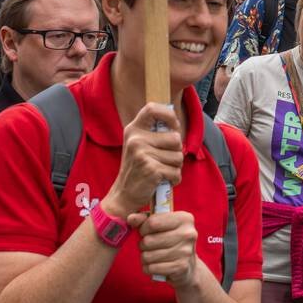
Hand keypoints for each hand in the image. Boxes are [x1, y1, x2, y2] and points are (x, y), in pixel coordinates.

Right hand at [103, 103, 182, 217]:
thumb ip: (153, 133)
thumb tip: (176, 124)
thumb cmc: (137, 168)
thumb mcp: (138, 145)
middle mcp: (136, 139)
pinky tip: (162, 180)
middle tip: (164, 160)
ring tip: (161, 171)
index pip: (152, 108)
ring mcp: (142, 154)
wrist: (123, 194)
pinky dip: (174, 179)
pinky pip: (176, 172)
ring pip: (179, 156)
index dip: (169, 115)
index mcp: (133, 130)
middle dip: (177, 151)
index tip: (174, 126)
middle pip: (175, 138)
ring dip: (175, 167)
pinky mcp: (151, 169)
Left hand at [127, 209, 198, 287]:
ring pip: (148, 256)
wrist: (189, 265)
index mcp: (184, 218)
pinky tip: (153, 266)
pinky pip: (153, 268)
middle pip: (149, 240)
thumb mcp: (160, 225)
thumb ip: (144, 219)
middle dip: (143, 245)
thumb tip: (130, 218)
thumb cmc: (170, 240)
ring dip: (144, 258)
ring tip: (150, 256)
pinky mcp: (181, 267)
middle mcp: (188, 233)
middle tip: (147, 246)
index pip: (153, 222)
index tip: (145, 232)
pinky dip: (148, 268)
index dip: (143, 229)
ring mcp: (186, 251)